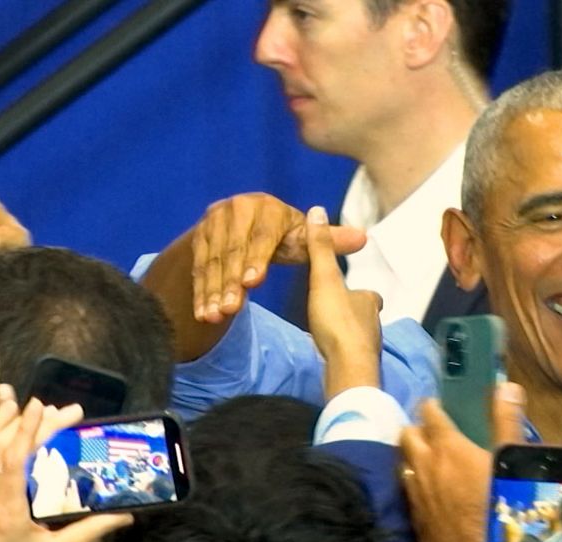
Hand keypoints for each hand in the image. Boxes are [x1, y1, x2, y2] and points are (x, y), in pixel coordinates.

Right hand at [186, 193, 365, 322]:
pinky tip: (203, 313)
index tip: (252, 282)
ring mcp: (213, 222)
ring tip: (216, 315)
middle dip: (230, 282)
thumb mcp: (299, 238)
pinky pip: (198, 268)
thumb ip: (327, 242)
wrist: (236, 222)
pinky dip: (200, 292)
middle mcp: (235, 209)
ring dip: (212, 290)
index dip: (255, 259)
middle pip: (232, 251)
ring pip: (212, 261)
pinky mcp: (198, 236)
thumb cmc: (278, 234)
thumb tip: (363, 238)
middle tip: (231, 309)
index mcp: (265, 207)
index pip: (261, 236)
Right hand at [305, 205, 382, 396]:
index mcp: (368, 301)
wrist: (348, 368)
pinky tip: (332, 355)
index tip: (349, 291)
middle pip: (365, 315)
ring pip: (360, 336)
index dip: (359, 292)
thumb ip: (319, 248)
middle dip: (354, 314)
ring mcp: (370, 347)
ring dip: (348, 334)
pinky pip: (352, 355)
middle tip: (335, 314)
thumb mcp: (324, 279)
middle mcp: (375, 323)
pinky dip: (344, 353)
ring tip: (331, 334)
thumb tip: (317, 210)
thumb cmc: (337, 322)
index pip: (368, 294)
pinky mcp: (361, 367)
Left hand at [400, 383, 526, 541]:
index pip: (430, 415)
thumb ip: (506, 420)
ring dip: (412, 458)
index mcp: (448, 447)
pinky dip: (414, 488)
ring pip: (403, 466)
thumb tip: (505, 386)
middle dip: (415, 429)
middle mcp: (424, 468)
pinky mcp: (417, 522)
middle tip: (427, 430)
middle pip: (407, 437)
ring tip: (424, 459)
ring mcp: (416, 497)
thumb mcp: (512, 458)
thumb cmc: (506, 503)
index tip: (435, 404)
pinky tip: (426, 494)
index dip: (431, 406)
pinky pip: (408, 496)